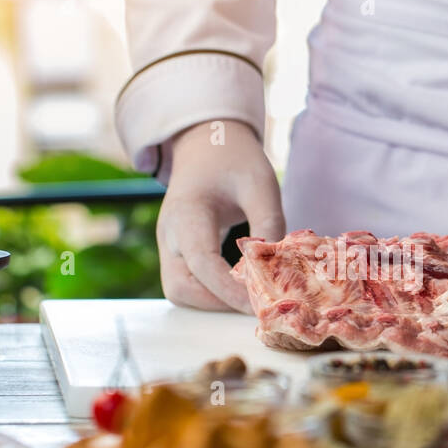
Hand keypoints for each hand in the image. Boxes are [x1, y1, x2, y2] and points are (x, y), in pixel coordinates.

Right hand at [155, 119, 284, 311]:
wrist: (207, 143)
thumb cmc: (235, 159)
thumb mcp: (261, 184)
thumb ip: (269, 224)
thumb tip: (279, 271)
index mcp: (186, 212)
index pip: (202, 262)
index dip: (230, 290)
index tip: (260, 304)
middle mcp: (169, 234)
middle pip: (180, 287)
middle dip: (218, 303)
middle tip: (256, 304)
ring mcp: (169, 246)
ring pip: (179, 291)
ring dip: (213, 302)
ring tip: (250, 297)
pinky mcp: (176, 252)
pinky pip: (187, 284)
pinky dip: (211, 293)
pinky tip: (240, 287)